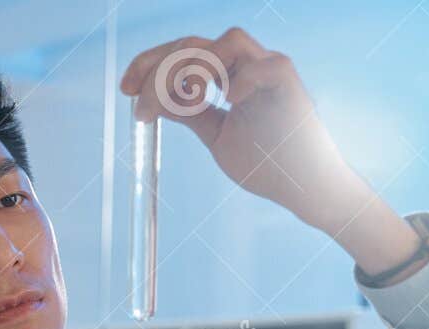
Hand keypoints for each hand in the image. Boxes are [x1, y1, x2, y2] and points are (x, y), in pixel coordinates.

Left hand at [121, 28, 422, 275]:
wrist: (303, 187)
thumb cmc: (265, 162)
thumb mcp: (216, 136)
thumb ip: (191, 114)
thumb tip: (153, 102)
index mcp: (229, 76)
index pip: (184, 52)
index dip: (151, 64)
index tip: (126, 88)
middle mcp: (248, 67)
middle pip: (196, 43)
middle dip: (158, 65)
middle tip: (134, 94)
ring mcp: (269, 74)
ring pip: (229, 41)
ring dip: (195, 67)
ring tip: (187, 102)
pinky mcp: (290, 88)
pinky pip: (265, 67)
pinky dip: (242, 79)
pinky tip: (227, 101)